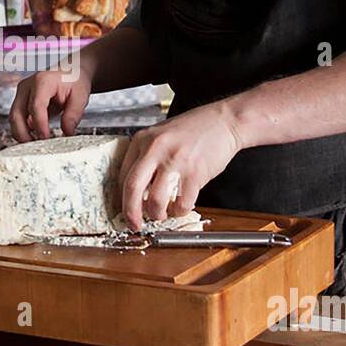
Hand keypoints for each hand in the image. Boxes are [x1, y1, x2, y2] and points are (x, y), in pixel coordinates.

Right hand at [9, 66, 93, 140]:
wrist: (71, 70)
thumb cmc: (75, 80)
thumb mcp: (81, 96)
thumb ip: (73, 114)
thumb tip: (66, 132)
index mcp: (42, 81)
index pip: (36, 107)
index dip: (40, 125)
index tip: (47, 139)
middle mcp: (27, 86)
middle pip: (16, 114)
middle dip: (23, 134)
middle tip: (37, 147)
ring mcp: (22, 92)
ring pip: (14, 118)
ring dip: (22, 133)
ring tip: (36, 145)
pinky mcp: (21, 100)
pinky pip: (18, 118)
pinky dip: (23, 129)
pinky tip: (35, 138)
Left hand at [120, 102, 242, 228]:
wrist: (224, 121)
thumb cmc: (194, 129)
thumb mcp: (161, 135)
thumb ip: (146, 156)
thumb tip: (136, 188)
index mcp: (142, 140)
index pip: (122, 176)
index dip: (121, 198)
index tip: (125, 209)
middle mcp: (155, 149)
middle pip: (132, 189)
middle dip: (130, 214)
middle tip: (134, 224)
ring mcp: (175, 161)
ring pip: (155, 201)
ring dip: (158, 214)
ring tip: (162, 214)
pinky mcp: (194, 173)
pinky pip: (181, 203)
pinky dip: (179, 211)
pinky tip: (180, 207)